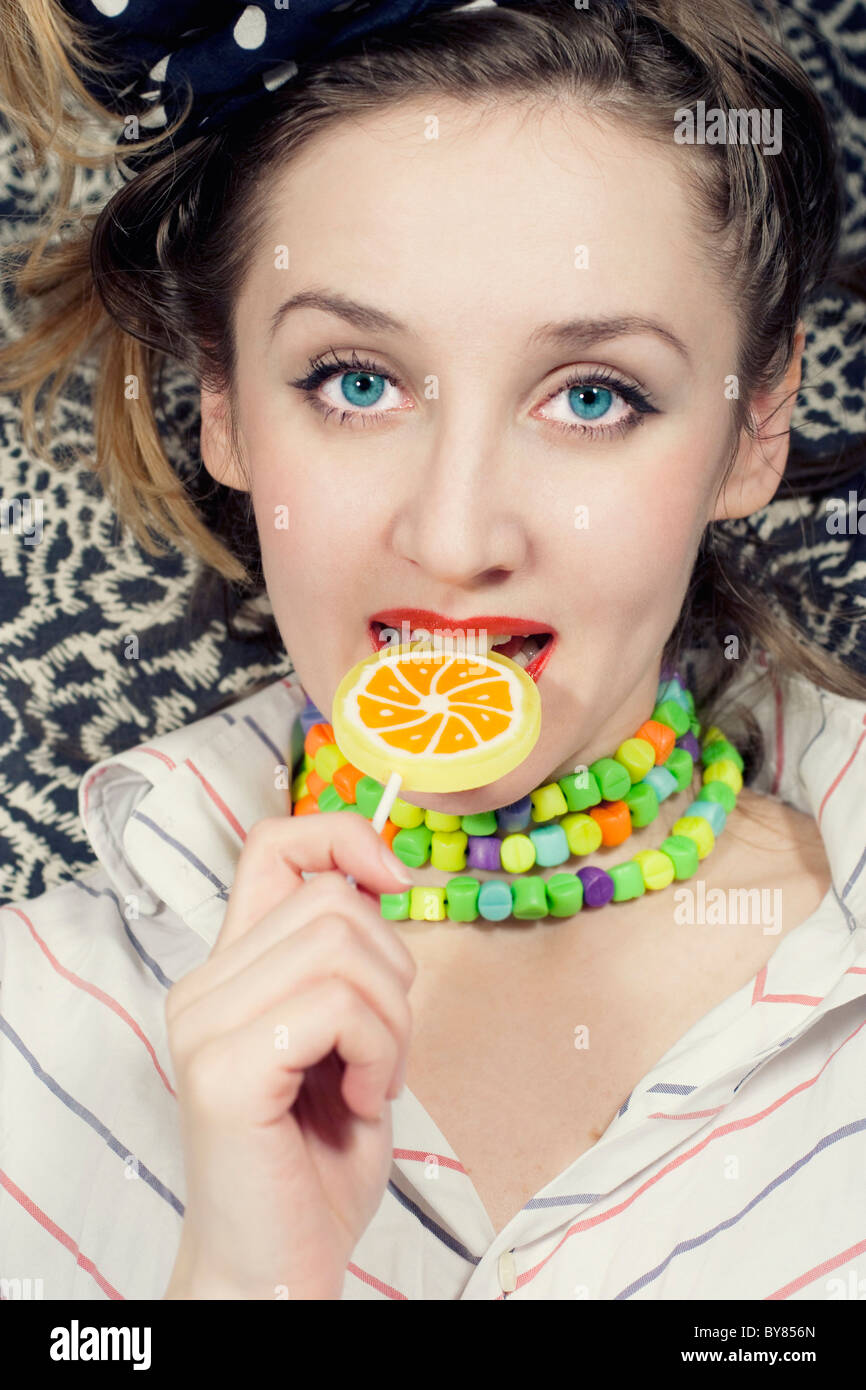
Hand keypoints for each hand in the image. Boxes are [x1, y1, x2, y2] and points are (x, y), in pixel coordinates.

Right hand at [162, 813, 414, 1298]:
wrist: (277, 1269)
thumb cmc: (318, 1164)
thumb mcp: (344, 1040)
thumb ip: (345, 965)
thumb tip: (382, 884)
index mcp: (231, 970)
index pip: (273, 844)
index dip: (343, 836)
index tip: (396, 882)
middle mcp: (204, 987)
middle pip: (332, 900)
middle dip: (394, 973)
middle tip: (384, 1052)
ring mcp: (205, 1024)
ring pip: (341, 945)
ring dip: (391, 1021)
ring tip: (373, 1082)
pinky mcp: (223, 1068)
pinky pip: (335, 1005)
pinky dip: (378, 1052)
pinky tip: (361, 1102)